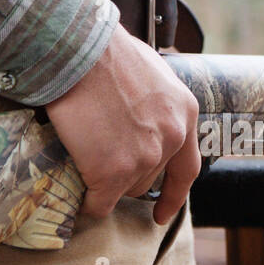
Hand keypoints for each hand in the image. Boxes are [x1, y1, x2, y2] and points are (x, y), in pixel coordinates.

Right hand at [44, 26, 199, 225]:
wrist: (79, 51)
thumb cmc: (106, 51)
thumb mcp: (152, 72)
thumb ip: (157, 102)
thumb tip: (143, 115)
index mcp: (184, 114)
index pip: (187, 168)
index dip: (174, 194)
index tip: (162, 213)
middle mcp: (170, 139)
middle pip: (147, 179)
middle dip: (125, 174)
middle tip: (99, 157)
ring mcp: (143, 158)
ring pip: (123, 190)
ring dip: (104, 183)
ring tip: (82, 160)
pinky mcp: (113, 172)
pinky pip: (99, 203)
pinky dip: (87, 202)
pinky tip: (76, 192)